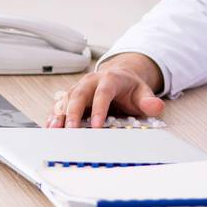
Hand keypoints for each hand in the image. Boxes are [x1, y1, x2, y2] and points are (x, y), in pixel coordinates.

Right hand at [45, 55, 165, 127]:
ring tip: (54, 130)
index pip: (103, 93)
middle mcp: (90, 81)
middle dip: (73, 112)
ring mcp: (79, 88)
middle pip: (79, 94)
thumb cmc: (129, 88)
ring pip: (66, 99)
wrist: (119, 77)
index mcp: (109, 79)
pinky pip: (60, 105)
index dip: (100, 108)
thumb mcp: (143, 93)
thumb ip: (149, 101)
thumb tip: (156, 106)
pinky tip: (50, 127)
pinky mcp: (71, 97)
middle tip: (71, 130)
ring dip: (59, 114)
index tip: (98, 126)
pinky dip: (54, 115)